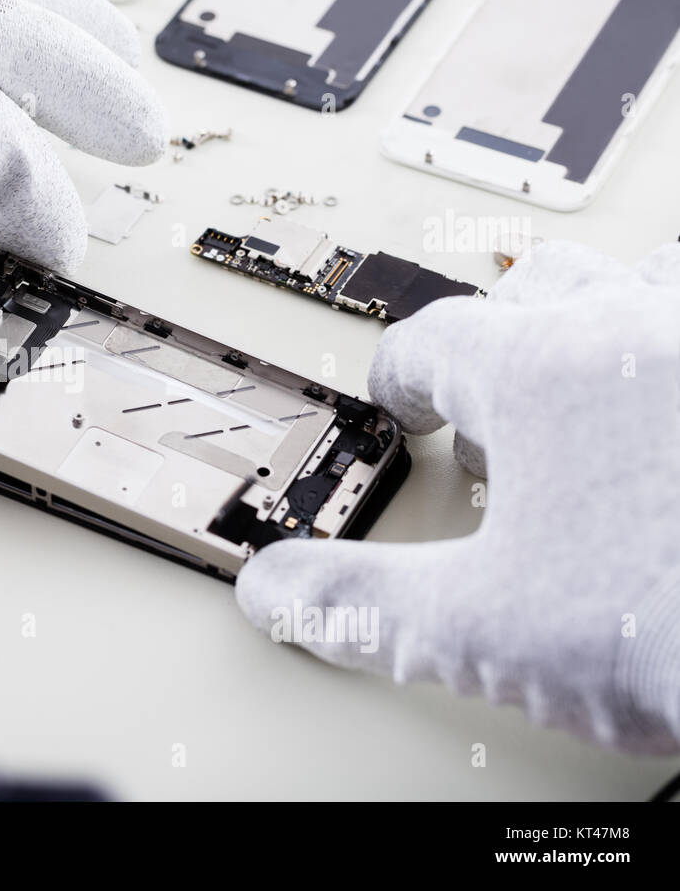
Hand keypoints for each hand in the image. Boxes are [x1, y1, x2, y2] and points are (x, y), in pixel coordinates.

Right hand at [236, 242, 679, 753]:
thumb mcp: (489, 633)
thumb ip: (362, 606)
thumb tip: (277, 592)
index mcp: (541, 373)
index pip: (428, 342)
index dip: (398, 380)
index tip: (398, 406)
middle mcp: (637, 330)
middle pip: (531, 291)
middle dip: (495, 348)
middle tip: (490, 417)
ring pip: (637, 284)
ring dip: (596, 326)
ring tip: (590, 386)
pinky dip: (670, 348)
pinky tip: (667, 407)